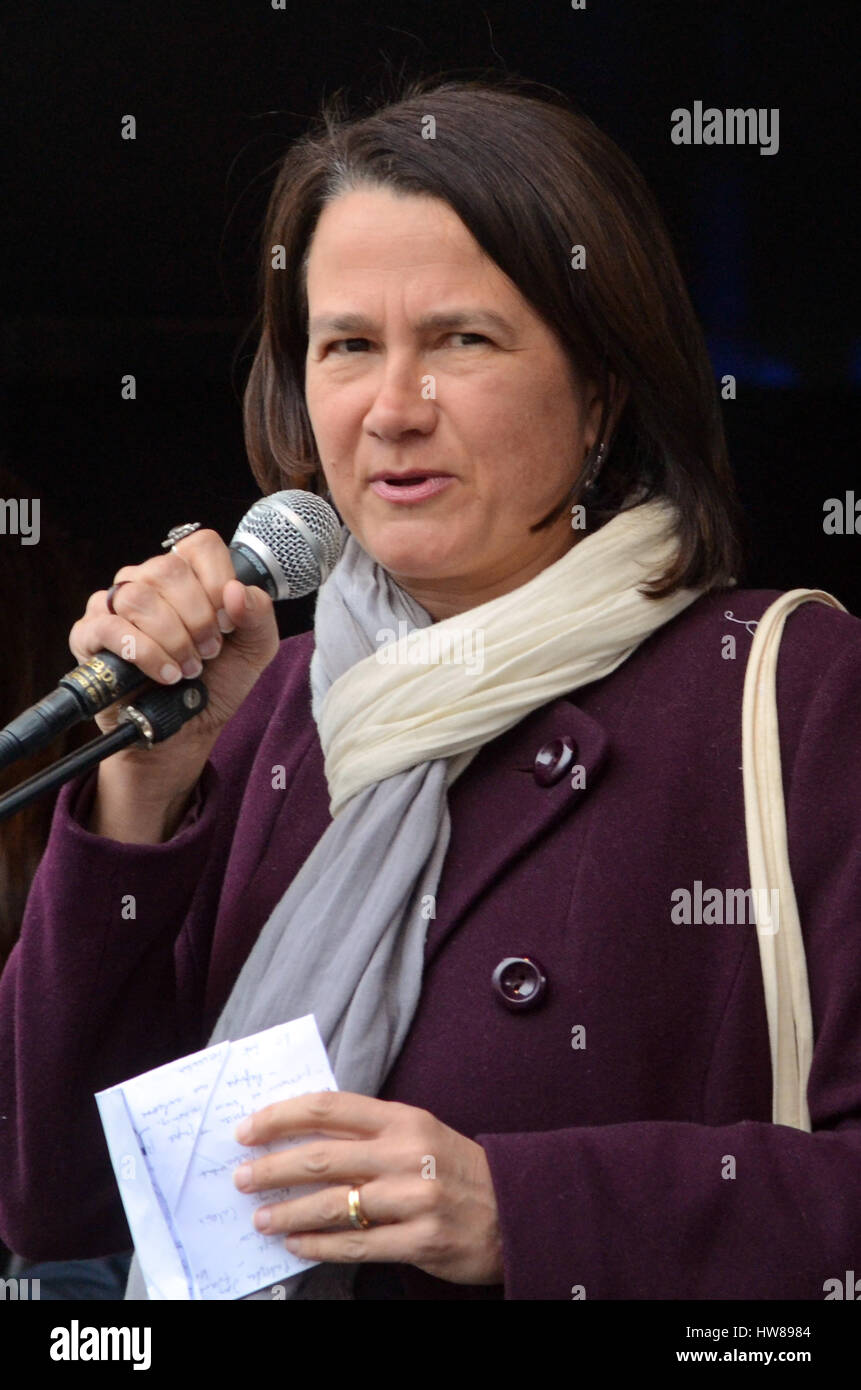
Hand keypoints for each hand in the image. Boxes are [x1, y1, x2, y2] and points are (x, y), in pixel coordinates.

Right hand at [68, 528, 279, 836]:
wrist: (186, 732)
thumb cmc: (217, 684)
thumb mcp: (255, 650)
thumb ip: (258, 615)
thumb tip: (237, 591)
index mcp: (187, 575)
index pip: (200, 545)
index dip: (218, 580)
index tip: (228, 621)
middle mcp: (147, 581)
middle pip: (168, 569)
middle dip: (198, 617)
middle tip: (209, 651)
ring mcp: (114, 605)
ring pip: (139, 597)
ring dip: (173, 638)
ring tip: (189, 669)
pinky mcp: (90, 635)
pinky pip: (110, 627)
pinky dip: (147, 653)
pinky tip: (166, 674)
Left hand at [232, 1091, 503, 1285]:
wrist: (517, 1207)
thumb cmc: (456, 1167)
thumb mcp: (417, 1132)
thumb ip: (368, 1131)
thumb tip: (301, 1136)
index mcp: (402, 1118)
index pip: (328, 1108)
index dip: (281, 1117)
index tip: (248, 1129)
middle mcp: (406, 1154)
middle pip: (322, 1157)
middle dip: (272, 1168)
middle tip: (240, 1177)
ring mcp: (415, 1198)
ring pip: (334, 1204)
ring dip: (288, 1213)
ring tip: (261, 1218)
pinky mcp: (421, 1240)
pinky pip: (356, 1244)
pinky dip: (319, 1245)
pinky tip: (296, 1244)